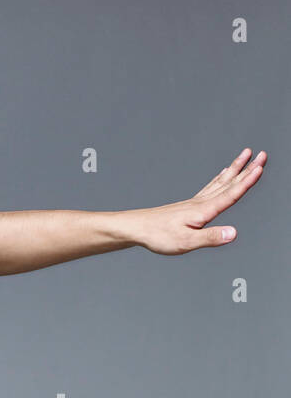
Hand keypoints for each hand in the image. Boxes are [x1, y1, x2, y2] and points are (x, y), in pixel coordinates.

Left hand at [133, 148, 265, 253]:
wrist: (136, 229)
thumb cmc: (157, 236)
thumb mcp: (185, 242)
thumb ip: (210, 238)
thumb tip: (233, 233)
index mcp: (203, 210)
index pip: (231, 194)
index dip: (247, 181)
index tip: (261, 167)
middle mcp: (201, 203)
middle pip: (228, 183)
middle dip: (247, 169)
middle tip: (262, 154)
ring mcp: (194, 202)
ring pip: (220, 182)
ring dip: (235, 169)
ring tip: (246, 156)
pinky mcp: (188, 205)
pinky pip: (210, 187)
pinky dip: (220, 178)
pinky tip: (222, 174)